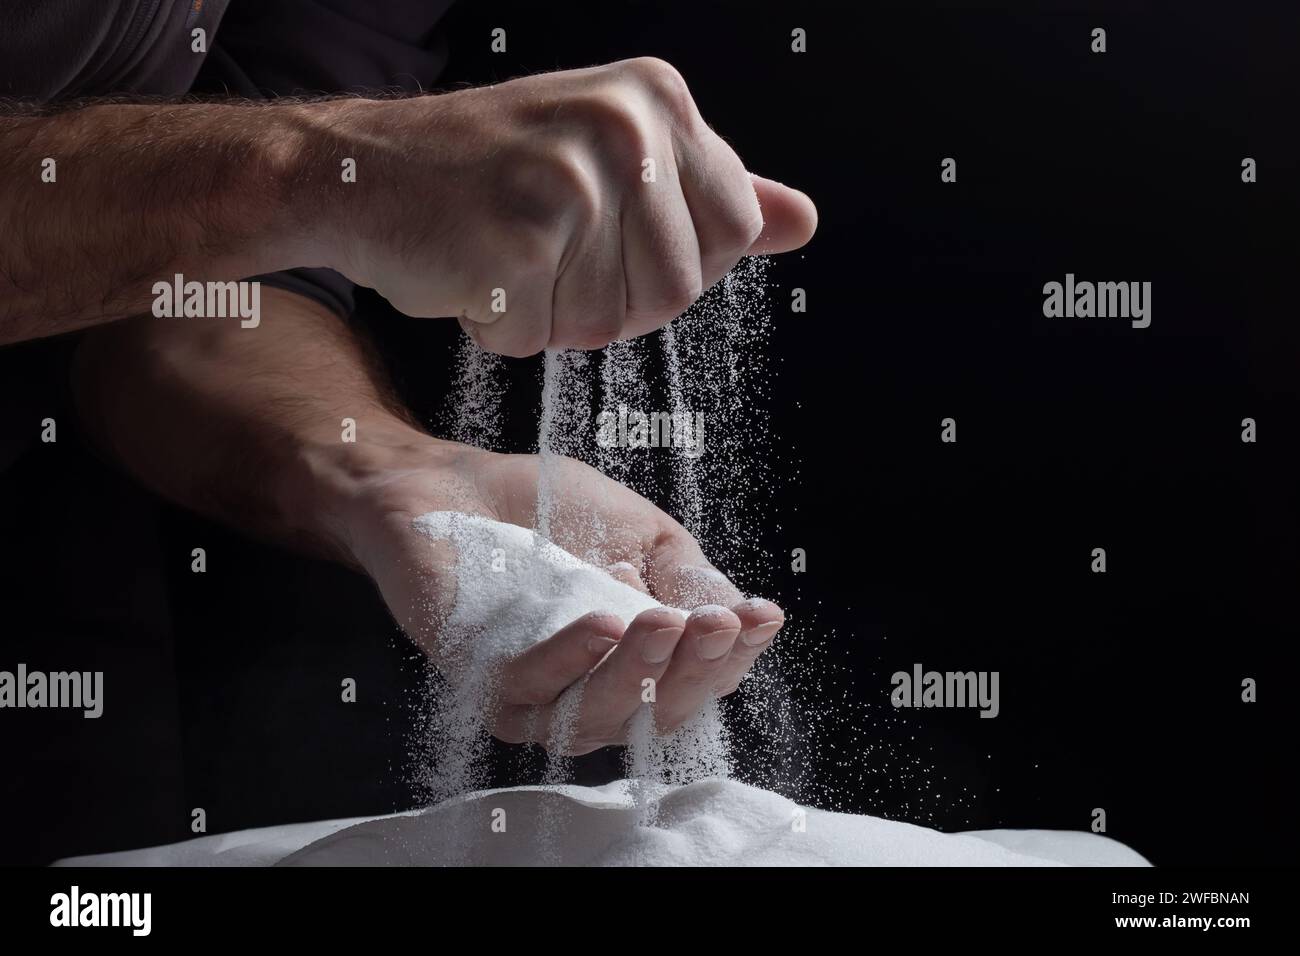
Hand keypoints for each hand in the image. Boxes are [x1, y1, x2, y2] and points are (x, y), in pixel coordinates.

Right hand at [309, 57, 816, 355]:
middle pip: (678, 289)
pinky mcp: (515, 238)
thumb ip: (710, 189)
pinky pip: (540, 334)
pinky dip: (502, 326)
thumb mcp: (611, 156)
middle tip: (546, 254)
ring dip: (555, 316)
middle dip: (613, 298)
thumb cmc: (486, 172)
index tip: (609, 240)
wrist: (355, 172)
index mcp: (656, 98)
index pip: (733, 231)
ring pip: (611, 322)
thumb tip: (801, 220)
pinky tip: (471, 271)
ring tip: (508, 257)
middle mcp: (622, 125)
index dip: (674, 264)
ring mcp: (569, 179)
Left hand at [335, 443, 784, 753]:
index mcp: (636, 662)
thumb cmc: (548, 510)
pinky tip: (603, 623)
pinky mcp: (480, 678)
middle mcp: (590, 691)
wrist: (453, 482)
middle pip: (655, 715)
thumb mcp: (638, 533)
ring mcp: (534, 694)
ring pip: (596, 716)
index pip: (696, 681)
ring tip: (665, 622)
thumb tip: (739, 617)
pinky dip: (570, 660)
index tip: (761, 616)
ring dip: (639, 672)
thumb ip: (682, 576)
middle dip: (694, 670)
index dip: (732, 657)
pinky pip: (529, 690)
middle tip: (715, 623)